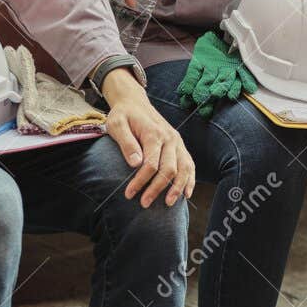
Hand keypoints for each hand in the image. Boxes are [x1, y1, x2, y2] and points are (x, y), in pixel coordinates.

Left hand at [101, 72, 194, 207]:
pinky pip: (189, 165)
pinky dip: (190, 180)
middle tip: (144, 203)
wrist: (134, 102)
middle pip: (168, 169)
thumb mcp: (117, 124)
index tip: (129, 194)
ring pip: (183, 168)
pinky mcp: (179, 146)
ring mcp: (177, 142)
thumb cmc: (123, 115)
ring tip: (168, 204)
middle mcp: (169, 138)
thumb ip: (126, 143)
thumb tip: (135, 164)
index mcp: (154, 133)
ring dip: (177, 188)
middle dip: (157, 188)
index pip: (150, 164)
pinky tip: (186, 194)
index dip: (140, 181)